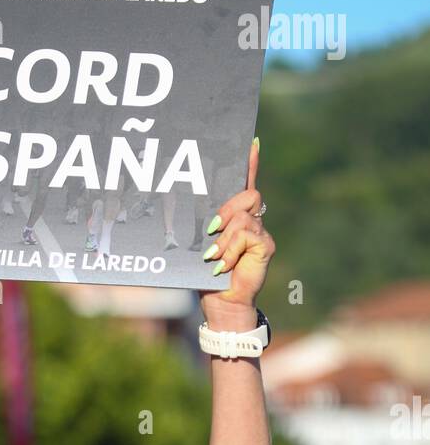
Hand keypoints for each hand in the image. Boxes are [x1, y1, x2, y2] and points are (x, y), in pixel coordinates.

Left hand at [198, 138, 274, 328]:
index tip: (251, 142)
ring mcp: (261, 233)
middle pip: (247, 195)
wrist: (221, 302)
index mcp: (236, 217)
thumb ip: (198, 225)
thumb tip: (178, 206)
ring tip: (213, 257)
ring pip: (243, 217)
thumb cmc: (207, 274)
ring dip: (224, 238)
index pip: (245, 184)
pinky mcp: (266, 246)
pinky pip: (247, 234)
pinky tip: (223, 265)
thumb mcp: (198, 244)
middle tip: (210, 229)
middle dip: (226, 209)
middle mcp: (253, 221)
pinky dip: (231, 249)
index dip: (250, 164)